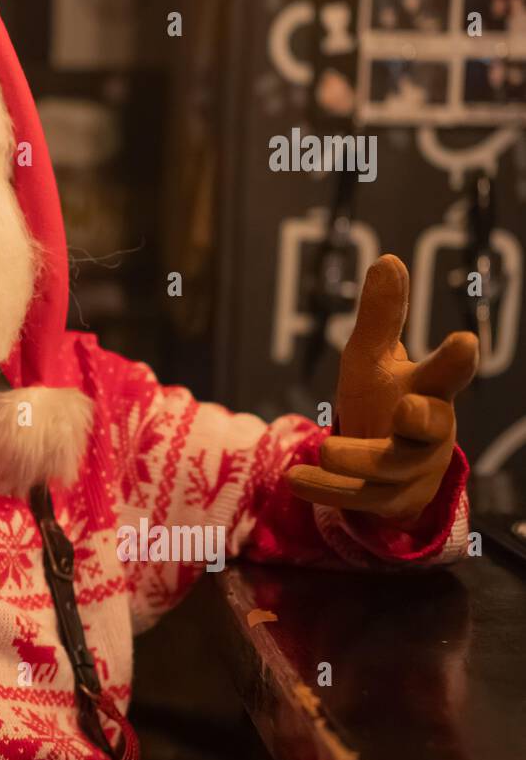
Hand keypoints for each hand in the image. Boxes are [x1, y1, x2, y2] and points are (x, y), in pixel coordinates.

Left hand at [284, 255, 477, 525]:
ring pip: (391, 469)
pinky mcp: (388, 501)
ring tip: (324, 448)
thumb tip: (387, 258)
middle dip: (422, 420)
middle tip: (406, 407)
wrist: (382, 463)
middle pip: (433, 427)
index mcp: (428, 390)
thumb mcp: (374, 357)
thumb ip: (381, 315)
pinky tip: (293, 478)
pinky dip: (325, 489)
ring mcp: (411, 471)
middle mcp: (427, 432)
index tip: (465, 341)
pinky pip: (359, 499)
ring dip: (357, 460)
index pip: (447, 373)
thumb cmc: (384, 398)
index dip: (456, 359)